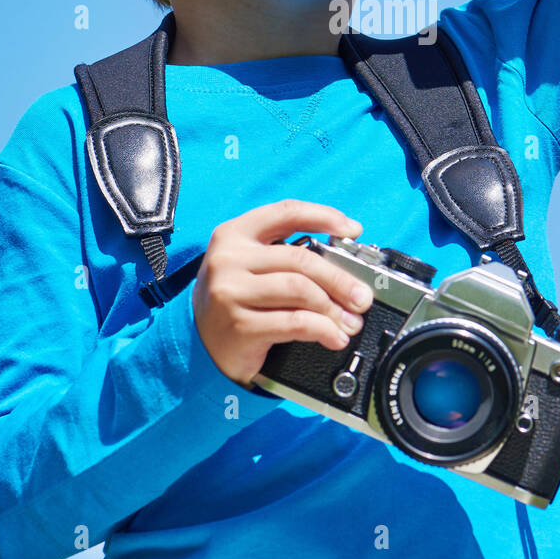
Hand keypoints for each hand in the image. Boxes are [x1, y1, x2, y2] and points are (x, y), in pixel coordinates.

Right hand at [191, 199, 374, 389]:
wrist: (197, 345)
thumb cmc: (234, 300)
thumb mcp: (250, 266)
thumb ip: (286, 256)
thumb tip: (345, 264)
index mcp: (235, 233)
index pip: (287, 212)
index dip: (324, 216)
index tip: (353, 230)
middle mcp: (229, 258)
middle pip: (300, 259)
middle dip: (340, 279)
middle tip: (362, 297)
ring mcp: (230, 291)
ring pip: (300, 290)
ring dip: (334, 308)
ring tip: (350, 322)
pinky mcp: (238, 325)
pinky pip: (294, 322)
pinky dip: (322, 330)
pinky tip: (333, 337)